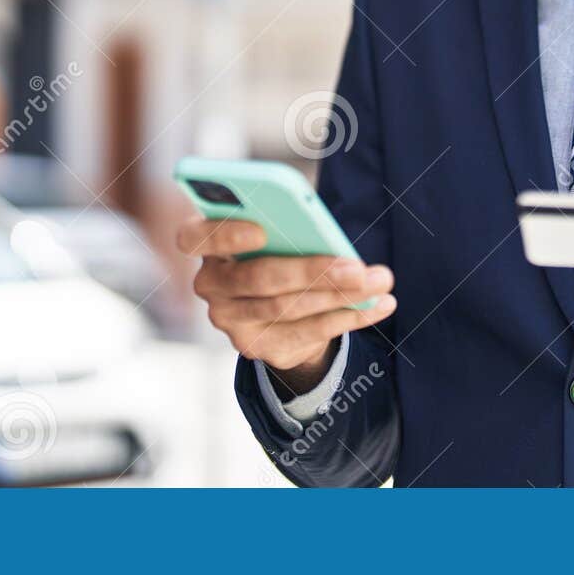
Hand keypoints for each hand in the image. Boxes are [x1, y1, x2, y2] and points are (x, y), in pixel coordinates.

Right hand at [176, 217, 395, 390]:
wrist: (283, 306)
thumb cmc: (282, 249)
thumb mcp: (281, 233)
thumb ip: (288, 226)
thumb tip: (324, 235)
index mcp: (209, 245)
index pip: (193, 236)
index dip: (225, 234)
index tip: (261, 230)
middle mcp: (211, 286)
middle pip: (259, 278)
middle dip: (314, 272)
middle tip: (357, 267)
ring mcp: (232, 322)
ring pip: (289, 308)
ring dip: (341, 296)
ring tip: (380, 281)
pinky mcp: (258, 347)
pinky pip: (308, 333)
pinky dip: (350, 317)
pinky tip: (379, 304)